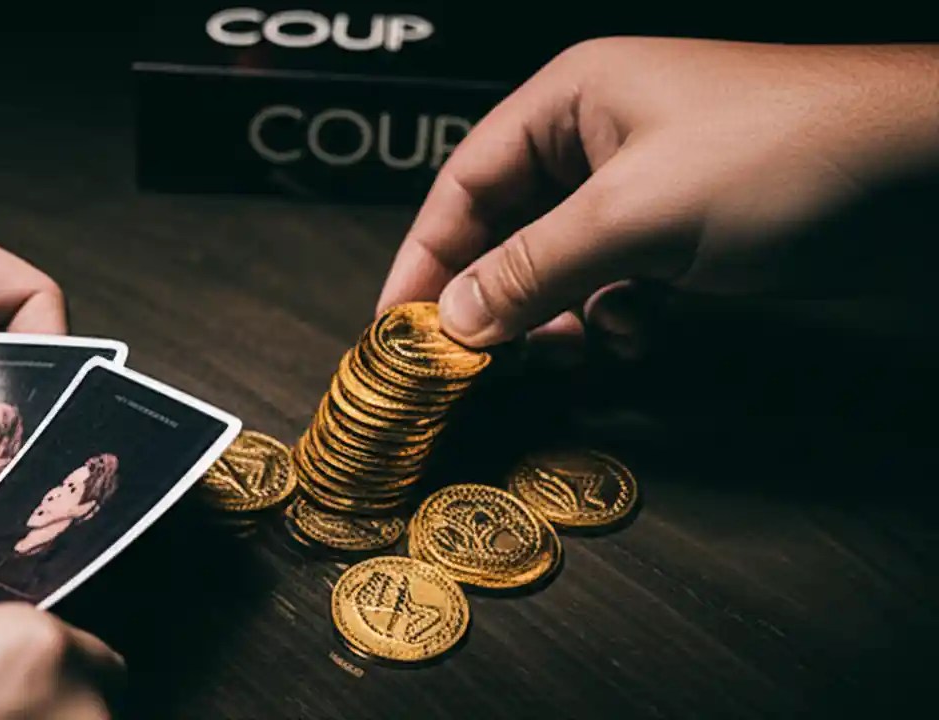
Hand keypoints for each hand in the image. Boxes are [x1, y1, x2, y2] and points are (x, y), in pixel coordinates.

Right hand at [379, 39, 938, 350]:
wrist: (926, 170)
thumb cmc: (784, 155)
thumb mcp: (633, 215)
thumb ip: (532, 269)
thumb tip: (453, 319)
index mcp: (570, 102)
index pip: (465, 184)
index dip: (425, 255)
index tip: (399, 324)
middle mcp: (598, 140)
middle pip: (509, 230)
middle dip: (497, 296)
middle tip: (476, 359)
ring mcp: (645, 187)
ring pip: (562, 266)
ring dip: (559, 316)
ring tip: (571, 350)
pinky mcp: (685, 232)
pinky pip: (616, 283)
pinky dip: (616, 317)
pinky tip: (642, 332)